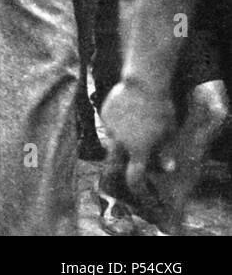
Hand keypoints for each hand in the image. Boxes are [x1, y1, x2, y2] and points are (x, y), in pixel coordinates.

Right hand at [101, 79, 178, 195]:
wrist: (143, 83)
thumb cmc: (161, 109)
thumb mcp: (169, 132)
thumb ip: (165, 152)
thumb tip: (167, 168)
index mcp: (137, 149)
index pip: (134, 177)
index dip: (137, 188)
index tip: (140, 191)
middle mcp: (120, 142)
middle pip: (115, 163)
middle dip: (119, 169)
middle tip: (125, 167)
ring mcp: (110, 127)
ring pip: (112, 141)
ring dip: (120, 142)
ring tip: (133, 128)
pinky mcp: (105, 114)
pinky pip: (110, 125)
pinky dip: (118, 125)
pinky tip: (127, 112)